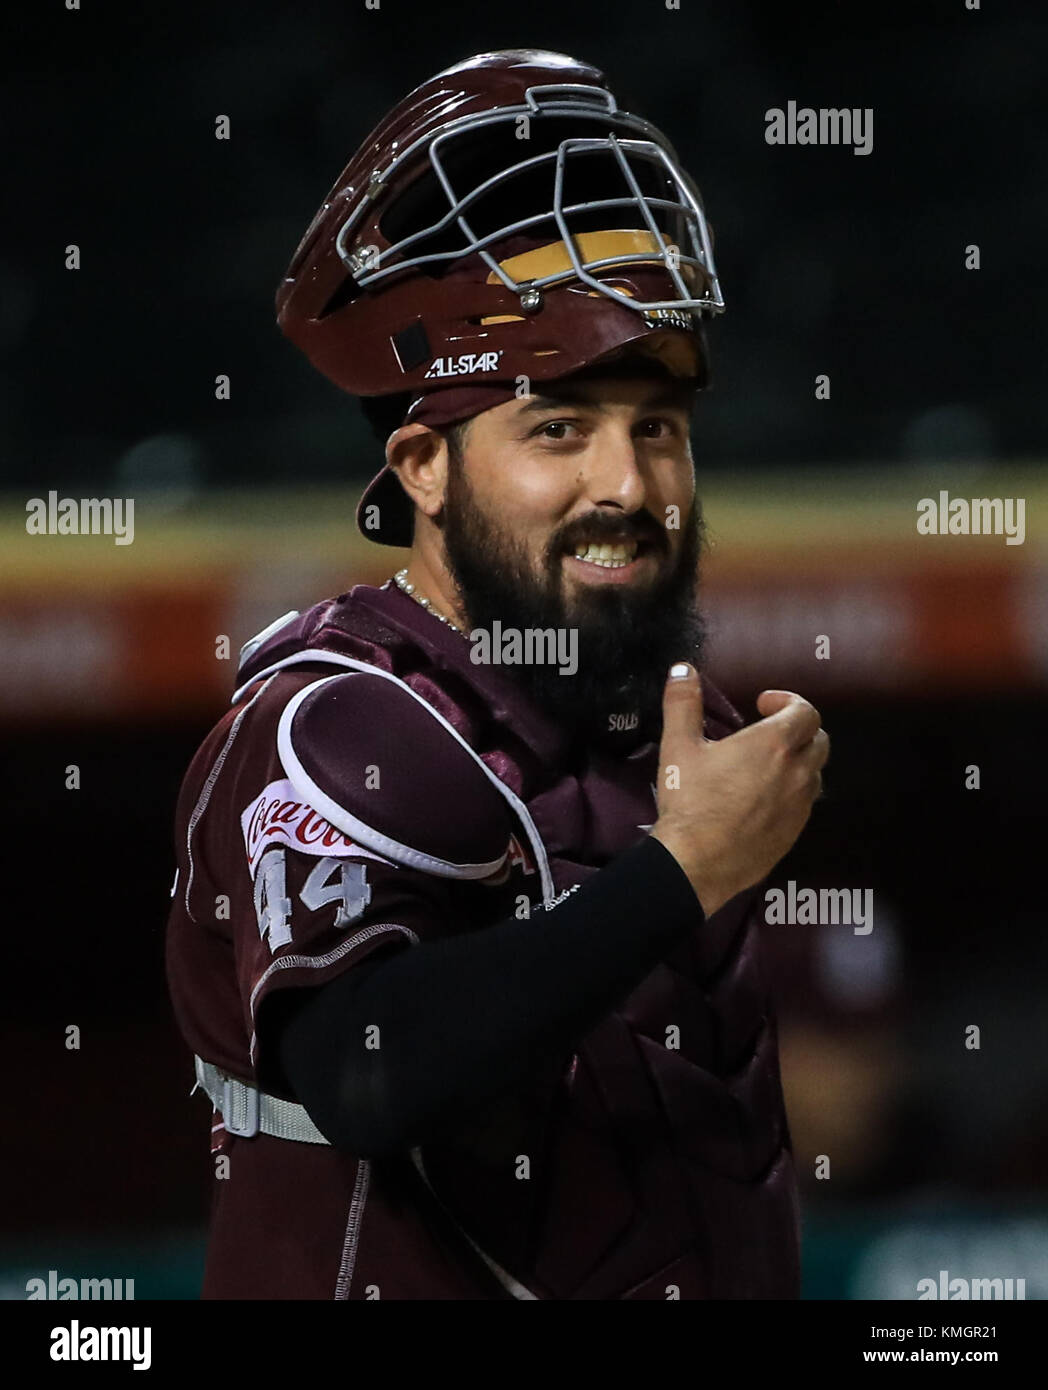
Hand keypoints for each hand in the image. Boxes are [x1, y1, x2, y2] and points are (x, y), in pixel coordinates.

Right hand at [650, 664, 828, 915]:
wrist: (696, 863)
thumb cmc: (690, 801)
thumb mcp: (678, 747)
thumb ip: (683, 703)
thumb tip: (683, 668)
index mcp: (774, 745)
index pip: (806, 712)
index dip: (788, 701)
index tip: (761, 705)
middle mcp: (797, 773)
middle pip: (819, 741)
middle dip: (799, 730)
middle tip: (768, 732)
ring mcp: (799, 808)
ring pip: (815, 775)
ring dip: (798, 763)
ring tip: (766, 766)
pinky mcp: (793, 835)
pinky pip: (803, 806)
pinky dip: (791, 794)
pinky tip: (762, 800)